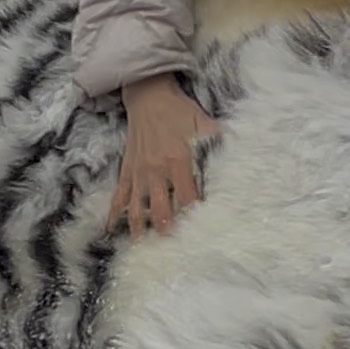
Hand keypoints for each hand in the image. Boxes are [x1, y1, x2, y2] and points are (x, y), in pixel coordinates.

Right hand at [108, 74, 217, 236]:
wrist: (148, 96)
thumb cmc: (180, 112)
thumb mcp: (204, 124)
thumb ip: (218, 145)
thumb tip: (237, 162)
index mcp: (178, 161)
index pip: (187, 197)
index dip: (193, 217)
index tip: (200, 235)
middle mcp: (156, 170)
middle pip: (160, 210)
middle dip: (166, 231)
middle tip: (172, 252)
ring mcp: (139, 172)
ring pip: (137, 208)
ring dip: (140, 231)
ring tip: (143, 251)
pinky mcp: (127, 170)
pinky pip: (119, 196)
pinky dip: (114, 215)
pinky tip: (111, 232)